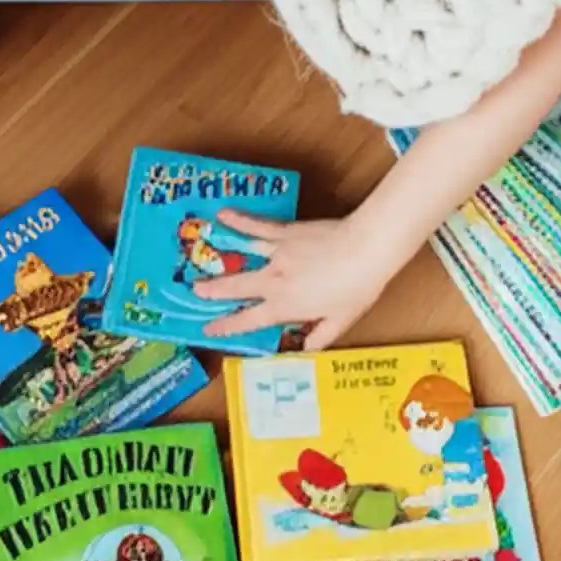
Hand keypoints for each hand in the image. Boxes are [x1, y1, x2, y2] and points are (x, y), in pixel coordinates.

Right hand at [195, 208, 407, 349]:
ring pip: (242, 259)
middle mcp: (274, 282)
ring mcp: (277, 255)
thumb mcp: (340, 321)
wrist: (366, 249)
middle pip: (236, 289)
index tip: (209, 329)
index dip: (226, 326)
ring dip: (219, 263)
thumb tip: (305, 347)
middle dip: (213, 293)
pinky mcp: (285, 233)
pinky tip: (223, 214)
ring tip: (200, 265)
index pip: (249, 320)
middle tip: (195, 292)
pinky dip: (240, 220)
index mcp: (285, 306)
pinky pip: (258, 226)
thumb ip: (319, 337)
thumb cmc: (356, 288)